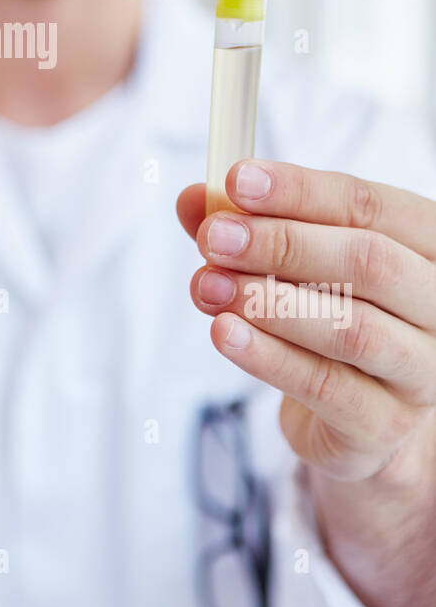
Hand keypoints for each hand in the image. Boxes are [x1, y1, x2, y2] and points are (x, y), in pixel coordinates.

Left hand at [177, 160, 435, 481]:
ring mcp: (421, 370)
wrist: (356, 412)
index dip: (301, 190)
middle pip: (369, 262)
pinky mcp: (385, 425)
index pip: (371, 205)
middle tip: (213, 236)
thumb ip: (248, 226)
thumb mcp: (295, 262)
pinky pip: (326, 386)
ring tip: (206, 285)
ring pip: (351, 328)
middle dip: (282, 243)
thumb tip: (194, 199)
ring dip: (269, 302)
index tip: (237, 180)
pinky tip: (224, 333)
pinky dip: (269, 357)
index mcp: (426, 245)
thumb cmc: (331, 312)